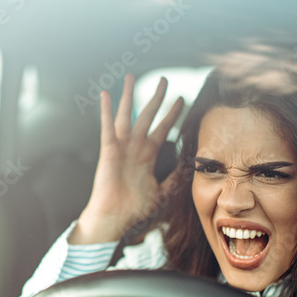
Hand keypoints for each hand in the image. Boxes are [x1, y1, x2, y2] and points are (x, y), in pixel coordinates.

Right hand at [68, 74, 184, 243]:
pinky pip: (107, 128)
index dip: (172, 114)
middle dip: (156, 98)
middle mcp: (134, 148)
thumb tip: (190, 165)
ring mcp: (121, 148)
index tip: (182, 99)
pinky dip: (106, 111)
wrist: (116, 220)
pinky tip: (105, 95)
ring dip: (129, 96)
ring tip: (131, 76)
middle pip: (147, 116)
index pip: (162, 129)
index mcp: (147, 156)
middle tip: (164, 79)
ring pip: (127, 116)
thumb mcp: (163, 192)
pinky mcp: (109, 152)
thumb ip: (175, 178)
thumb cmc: (136, 210)